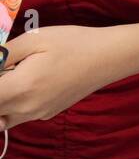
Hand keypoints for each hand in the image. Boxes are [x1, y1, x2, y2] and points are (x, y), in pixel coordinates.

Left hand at [0, 26, 123, 130]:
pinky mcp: (47, 114)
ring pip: (2, 118)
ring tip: (11, 76)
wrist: (109, 58)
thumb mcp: (34, 40)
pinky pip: (18, 115)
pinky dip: (12, 103)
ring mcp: (38, 114)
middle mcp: (26, 108)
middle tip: (5, 70)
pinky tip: (25, 81)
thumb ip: (3, 54)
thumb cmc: (73, 43)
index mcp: (20, 88)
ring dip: (1, 100)